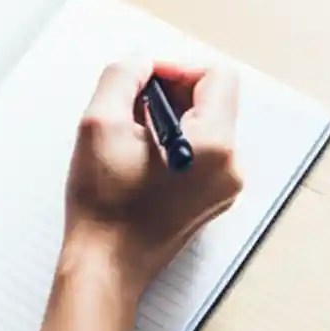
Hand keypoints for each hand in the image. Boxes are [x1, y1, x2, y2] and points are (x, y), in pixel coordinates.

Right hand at [63, 61, 242, 295]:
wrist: (105, 266)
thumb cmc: (103, 206)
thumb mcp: (98, 123)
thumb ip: (122, 76)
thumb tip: (140, 64)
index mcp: (214, 146)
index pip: (216, 75)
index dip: (176, 67)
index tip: (142, 80)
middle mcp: (231, 166)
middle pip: (212, 100)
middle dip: (169, 93)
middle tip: (128, 106)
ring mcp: (224, 187)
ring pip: (203, 126)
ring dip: (167, 118)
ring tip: (128, 135)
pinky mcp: (211, 200)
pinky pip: (200, 153)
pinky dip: (171, 143)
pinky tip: (137, 158)